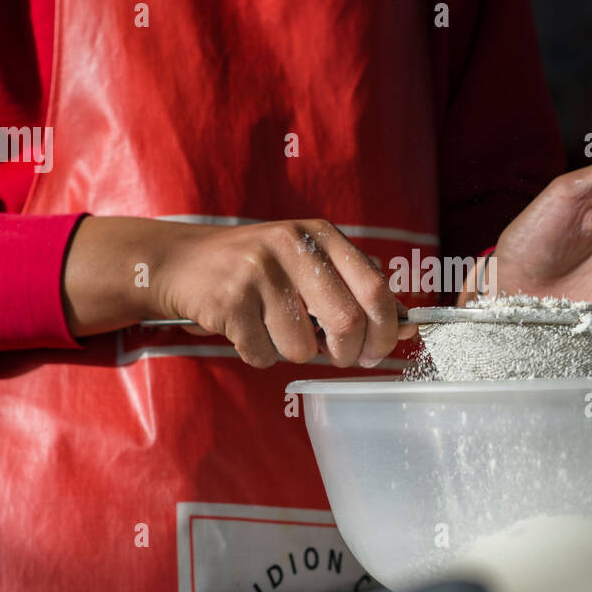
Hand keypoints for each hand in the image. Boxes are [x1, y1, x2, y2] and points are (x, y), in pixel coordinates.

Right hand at [62, 216, 412, 367]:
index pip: (374, 289)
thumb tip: (410, 325)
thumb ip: (357, 288)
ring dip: (293, 352)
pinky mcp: (228, 302)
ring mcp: (257, 273)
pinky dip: (258, 355)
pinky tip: (245, 331)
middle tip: (337, 357)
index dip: (385, 330)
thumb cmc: (258, 269)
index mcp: (319, 235)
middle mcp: (291, 247)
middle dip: (346, 353)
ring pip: (302, 347)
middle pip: (345, 322)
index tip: (378, 351)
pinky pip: (263, 355)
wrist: (181, 262)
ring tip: (273, 329)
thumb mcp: (309, 262)